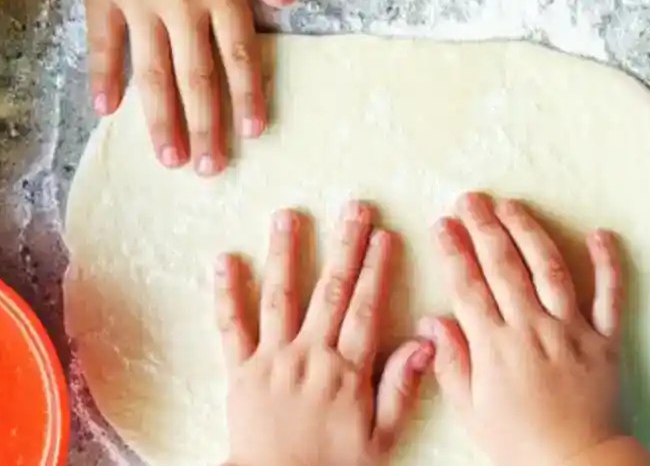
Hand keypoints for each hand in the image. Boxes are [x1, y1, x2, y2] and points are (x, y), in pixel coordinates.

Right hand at [71, 0, 292, 174]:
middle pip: (197, 78)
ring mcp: (138, 4)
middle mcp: (181, 6)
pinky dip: (104, 78)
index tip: (252, 133)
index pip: (239, 56)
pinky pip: (103, 45)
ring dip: (161, 119)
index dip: (246, 97)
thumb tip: (286, 5)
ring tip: (169, 158)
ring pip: (152, 73)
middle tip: (210, 170)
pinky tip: (105, 111)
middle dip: (206, 126)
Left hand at [215, 204, 434, 465]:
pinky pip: (231, 327)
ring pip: (280, 297)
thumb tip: (424, 342)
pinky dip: (226, 293)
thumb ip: (400, 389)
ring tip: (289, 216)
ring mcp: (272, 360)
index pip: (366, 308)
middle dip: (345, 246)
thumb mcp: (381, 440)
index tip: (384, 235)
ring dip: (286, 253)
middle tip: (354, 208)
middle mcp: (310, 356)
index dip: (377, 269)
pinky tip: (225, 261)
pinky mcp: (239, 372)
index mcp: (347, 372)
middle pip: (331, 291)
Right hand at [423, 193, 627, 465]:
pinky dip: (607, 263)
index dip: (454, 251)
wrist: (577, 464)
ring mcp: (572, 330)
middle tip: (471, 198)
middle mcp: (532, 329)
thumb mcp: (471, 411)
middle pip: (504, 266)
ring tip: (513, 205)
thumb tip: (432, 321)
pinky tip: (600, 235)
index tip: (443, 224)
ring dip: (529, 231)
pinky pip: (610, 295)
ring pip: (549, 268)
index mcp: (495, 346)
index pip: (468, 286)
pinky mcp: (606, 339)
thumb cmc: (519, 444)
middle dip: (484, 226)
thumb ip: (451, 363)